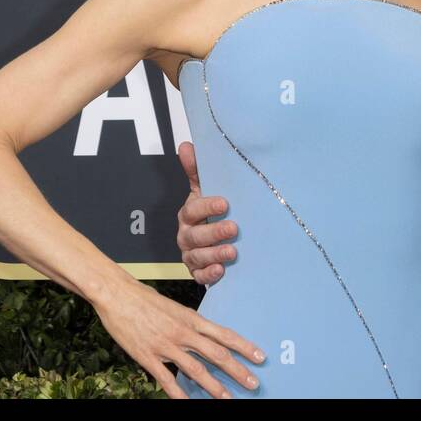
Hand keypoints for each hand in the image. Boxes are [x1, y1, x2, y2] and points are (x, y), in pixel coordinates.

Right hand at [93, 276, 264, 398]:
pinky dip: (179, 394)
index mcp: (192, 318)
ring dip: (214, 387)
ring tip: (228, 399)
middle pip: (217, 354)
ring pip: (196, 370)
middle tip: (253, 383)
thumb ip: (190, 323)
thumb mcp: (175, 308)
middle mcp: (183, 332)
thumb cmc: (145, 299)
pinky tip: (187, 403)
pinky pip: (167, 379)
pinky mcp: (148, 357)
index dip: (244, 347)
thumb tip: (205, 335)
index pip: (224, 334)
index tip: (260, 357)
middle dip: (237, 371)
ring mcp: (166, 346)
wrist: (117, 294)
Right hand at [176, 140, 237, 284]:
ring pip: (198, 256)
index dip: (207, 207)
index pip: (193, 210)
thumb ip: (196, 170)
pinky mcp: (198, 271)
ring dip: (215, 254)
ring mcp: (191, 255)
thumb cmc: (211, 211)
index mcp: (188, 214)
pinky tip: (221, 271)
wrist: (214, 239)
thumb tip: (186, 145)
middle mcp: (186, 235)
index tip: (225, 204)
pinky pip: (200, 276)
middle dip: (214, 232)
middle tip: (234, 228)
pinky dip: (209, 274)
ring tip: (232, 252)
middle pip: (195, 236)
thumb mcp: (205, 190)